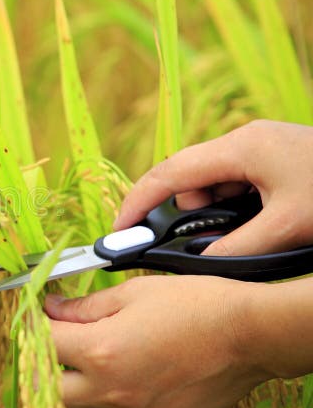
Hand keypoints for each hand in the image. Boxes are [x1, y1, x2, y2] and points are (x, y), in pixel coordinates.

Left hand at [44, 275, 269, 407]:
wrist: (248, 336)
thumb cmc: (194, 306)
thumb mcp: (132, 294)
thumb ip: (84, 307)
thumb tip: (51, 308)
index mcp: (100, 351)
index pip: (41, 346)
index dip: (33, 329)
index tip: (38, 320)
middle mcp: (111, 392)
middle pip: (47, 392)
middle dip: (42, 368)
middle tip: (53, 349)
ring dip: (68, 395)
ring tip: (83, 369)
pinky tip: (122, 384)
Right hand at [113, 120, 312, 255]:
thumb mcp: (288, 229)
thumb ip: (236, 250)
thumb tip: (200, 266)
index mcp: (242, 148)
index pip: (171, 173)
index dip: (139, 202)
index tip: (120, 229)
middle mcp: (247, 141)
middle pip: (192, 179)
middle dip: (190, 215)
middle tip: (205, 246)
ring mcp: (263, 149)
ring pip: (216, 186)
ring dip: (220, 216)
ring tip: (255, 237)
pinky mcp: (277, 161)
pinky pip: (240, 187)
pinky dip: (240, 211)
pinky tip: (266, 226)